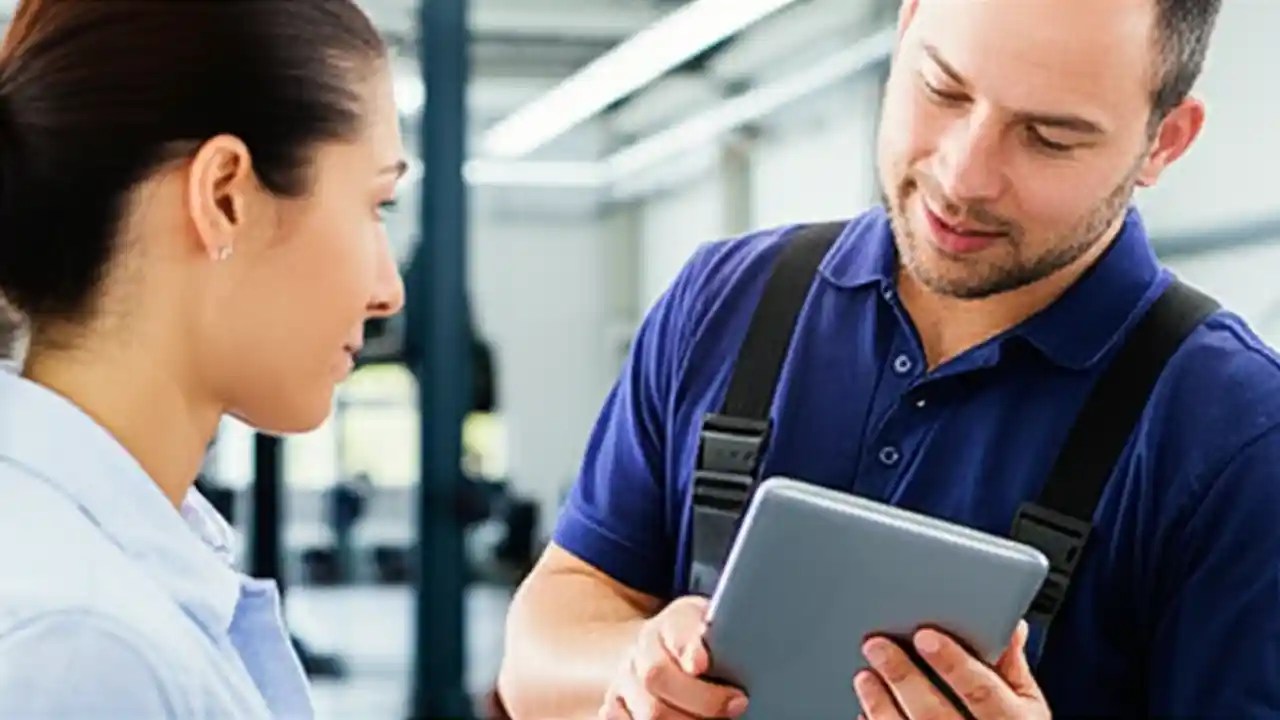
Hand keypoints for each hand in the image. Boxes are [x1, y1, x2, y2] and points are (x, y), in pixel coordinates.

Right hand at [599, 595, 749, 719]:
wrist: (659, 653)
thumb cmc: (703, 645)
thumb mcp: (718, 627)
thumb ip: (728, 633)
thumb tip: (752, 640)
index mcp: (670, 624)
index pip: (675, 630)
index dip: (686, 647)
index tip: (701, 663)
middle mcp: (641, 652)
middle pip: (656, 676)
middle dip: (701, 699)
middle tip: (738, 705)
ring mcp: (625, 683)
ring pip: (648, 713)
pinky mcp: (616, 709)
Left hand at [854, 621, 1049, 719]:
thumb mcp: (1026, 703)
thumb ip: (1011, 666)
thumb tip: (1011, 626)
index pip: (982, 692)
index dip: (953, 664)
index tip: (925, 635)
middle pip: (935, 713)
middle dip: (903, 676)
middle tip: (877, 645)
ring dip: (880, 704)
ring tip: (865, 675)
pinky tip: (865, 710)